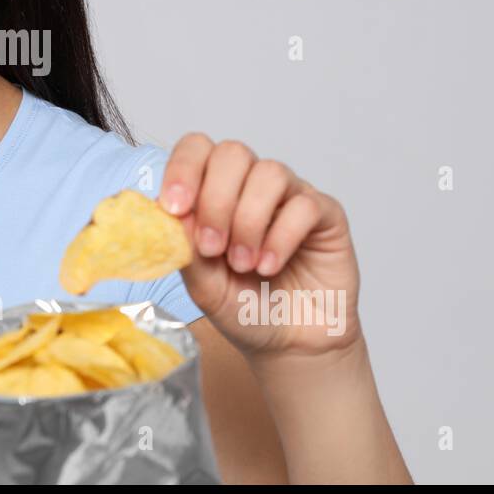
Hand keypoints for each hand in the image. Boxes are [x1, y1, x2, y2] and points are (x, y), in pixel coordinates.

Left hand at [159, 134, 361, 362]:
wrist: (289, 343)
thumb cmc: (244, 307)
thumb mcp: (203, 285)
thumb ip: (186, 247)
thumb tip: (168, 212)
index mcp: (214, 191)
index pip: (196, 150)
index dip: (182, 170)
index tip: (175, 208)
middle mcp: (251, 185)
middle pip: (232, 153)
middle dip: (216, 200)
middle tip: (212, 246)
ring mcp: (289, 196)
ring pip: (269, 172)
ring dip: (249, 221)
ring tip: (243, 264)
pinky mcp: (325, 214)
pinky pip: (305, 204)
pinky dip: (282, 236)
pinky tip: (270, 266)